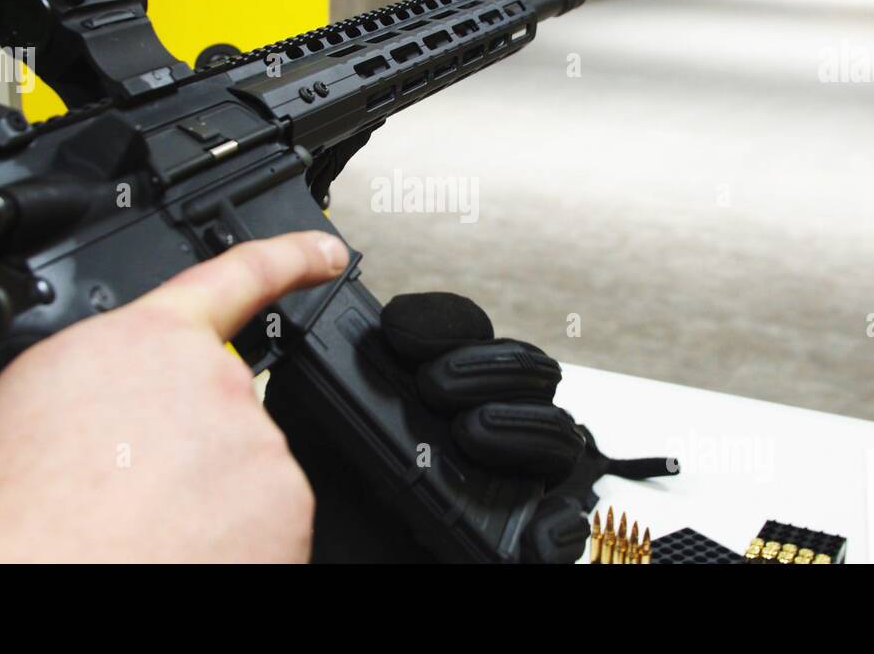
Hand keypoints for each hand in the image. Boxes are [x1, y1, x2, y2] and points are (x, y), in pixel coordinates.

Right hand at [0, 231, 348, 561]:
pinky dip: (230, 537)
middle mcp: (215, 379)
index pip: (237, 275)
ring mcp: (257, 442)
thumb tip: (93, 395)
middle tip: (131, 479)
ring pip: (239, 465)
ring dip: (202, 492)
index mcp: (148, 341)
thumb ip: (88, 373)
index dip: (289, 257)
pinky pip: (262, 519)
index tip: (325, 252)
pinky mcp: (285, 507)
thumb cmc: (16, 514)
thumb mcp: (21, 402)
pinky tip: (176, 547)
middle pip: (218, 401)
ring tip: (136, 524)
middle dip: (186, 436)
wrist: (41, 584)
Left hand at [266, 292, 592, 562]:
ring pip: (558, 438)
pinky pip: (565, 530)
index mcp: (443, 394)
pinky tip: (528, 523)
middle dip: (487, 367)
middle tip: (432, 384)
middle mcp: (485, 433)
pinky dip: (556, 524)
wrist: (308, 564)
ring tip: (469, 432)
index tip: (399, 329)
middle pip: (531, 376)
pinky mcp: (519, 545)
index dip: (448, 323)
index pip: (472, 336)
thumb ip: (322, 368)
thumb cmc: (319, 501)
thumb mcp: (308, 423)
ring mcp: (508, 486)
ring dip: (522, 425)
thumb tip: (314, 308)